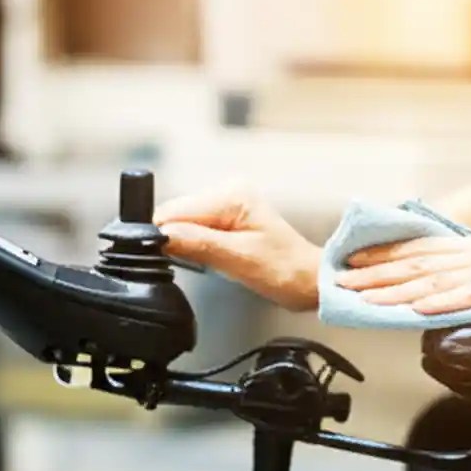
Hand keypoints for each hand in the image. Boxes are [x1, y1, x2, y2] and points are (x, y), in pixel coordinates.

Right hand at [154, 181, 320, 310]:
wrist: (309, 279)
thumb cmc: (284, 270)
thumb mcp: (238, 260)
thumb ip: (197, 244)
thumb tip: (161, 235)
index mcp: (231, 196)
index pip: (175, 211)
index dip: (164, 236)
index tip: (168, 258)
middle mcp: (228, 191)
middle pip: (176, 214)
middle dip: (177, 241)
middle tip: (200, 264)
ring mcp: (228, 202)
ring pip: (183, 223)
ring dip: (187, 245)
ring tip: (212, 262)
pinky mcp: (228, 216)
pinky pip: (196, 228)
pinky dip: (196, 245)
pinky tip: (214, 257)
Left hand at [336, 236, 470, 313]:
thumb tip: (442, 281)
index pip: (419, 248)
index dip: (383, 254)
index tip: (353, 260)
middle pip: (416, 263)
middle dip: (376, 273)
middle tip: (344, 281)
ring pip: (433, 281)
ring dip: (396, 290)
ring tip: (367, 299)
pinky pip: (467, 298)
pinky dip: (441, 304)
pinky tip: (417, 311)